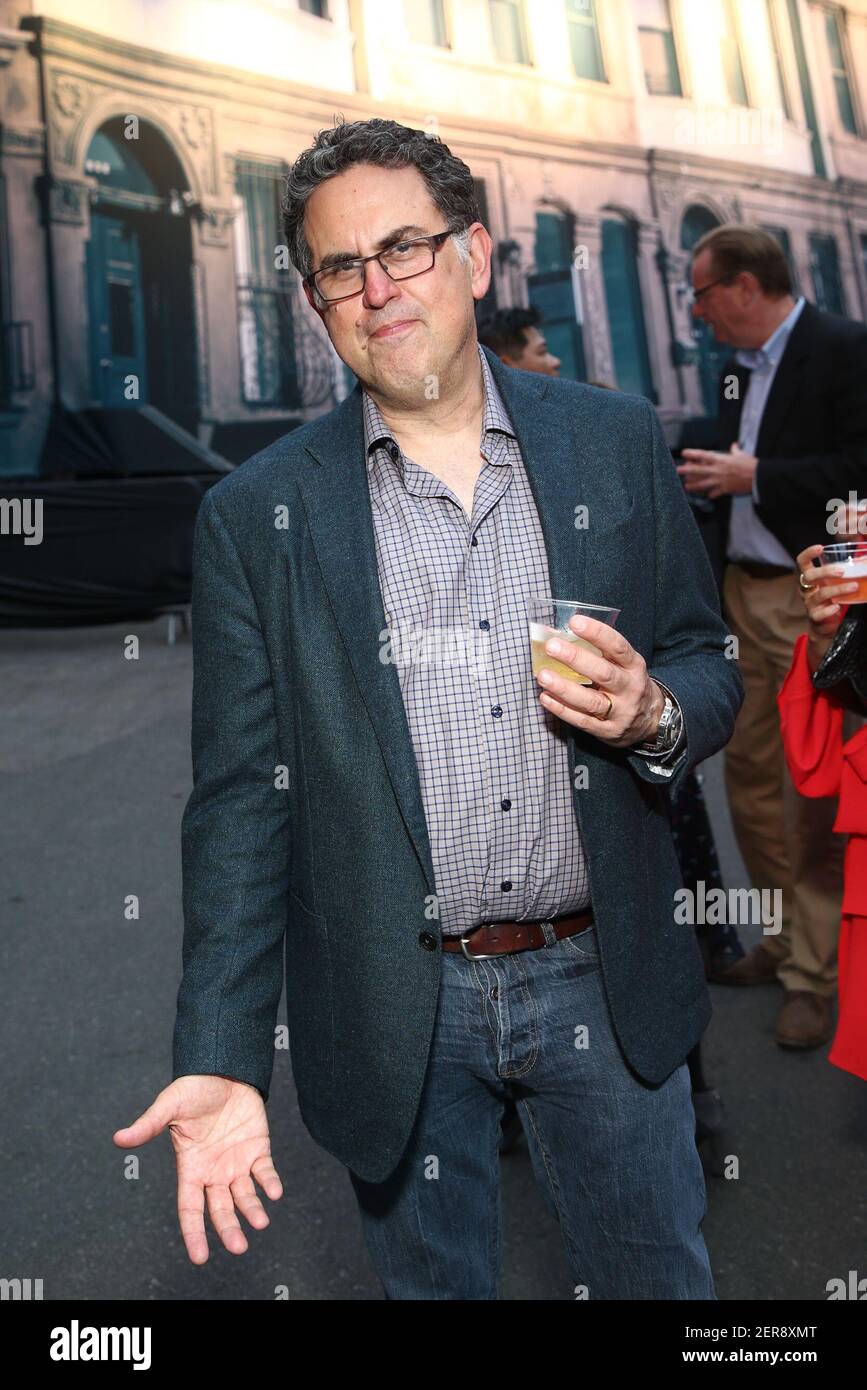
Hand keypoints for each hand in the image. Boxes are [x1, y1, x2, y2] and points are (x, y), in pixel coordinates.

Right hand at [114, 1075, 282, 1264]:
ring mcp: (236, 1162)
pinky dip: (270, 1183)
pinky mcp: (257, 1149)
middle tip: (239, 1247)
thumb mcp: (169, 1105)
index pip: (190, 1208)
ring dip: (252, 1210)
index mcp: (191, 1168)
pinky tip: (275, 1192)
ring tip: (260, 1222)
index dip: (194, 1233)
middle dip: (229, 1229)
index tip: (200, 1258)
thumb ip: (148, 1125)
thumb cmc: (193, 1089)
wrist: (224, 1069)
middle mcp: (214, 1172)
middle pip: (220, 1209)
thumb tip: (118, 1138)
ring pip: (245, 1196)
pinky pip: (265, 1172)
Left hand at [534, 614, 663, 748]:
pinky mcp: (607, 731)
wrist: (650, 720)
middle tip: (552, 647)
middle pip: (604, 673)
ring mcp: (620, 712)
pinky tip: (545, 697)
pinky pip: (582, 721)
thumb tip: (558, 635)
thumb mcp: (623, 665)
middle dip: (576, 659)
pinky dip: (562, 709)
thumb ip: (598, 652)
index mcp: (634, 666)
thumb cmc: (627, 683)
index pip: (618, 647)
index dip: (597, 633)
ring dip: (564, 688)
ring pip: (591, 701)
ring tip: (543, 675)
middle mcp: (630, 688)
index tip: (575, 622)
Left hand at [676, 442, 756, 497]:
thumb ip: (735, 451)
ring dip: (693, 485)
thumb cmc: (751, 464)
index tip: (684, 453)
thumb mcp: (742, 455)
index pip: (702, 455)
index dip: (692, 454)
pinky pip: (714, 493)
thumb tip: (734, 445)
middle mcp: (717, 470)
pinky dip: (710, 495)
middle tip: (678, 470)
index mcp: (721, 459)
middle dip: (686, 470)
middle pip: (698, 470)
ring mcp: (719, 481)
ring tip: (686, 486)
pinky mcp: (724, 489)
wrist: (758, 476)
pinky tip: (707, 496)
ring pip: (702, 483)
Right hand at [796, 543, 857, 669]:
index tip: (820, 548)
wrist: (825, 627)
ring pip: (820, 595)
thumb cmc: (832, 599)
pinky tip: (838, 607)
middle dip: (825, 571)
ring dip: (838, 589)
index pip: (802, 563)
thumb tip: (863, 555)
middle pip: (808, 576)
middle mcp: (807, 590)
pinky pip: (819, 614)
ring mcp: (810, 604)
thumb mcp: (835, 583)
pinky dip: (829, 610)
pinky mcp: (815, 618)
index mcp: (810, 579)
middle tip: (842, 571)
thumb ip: (843, 571)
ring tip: (854, 586)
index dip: (808, 554)